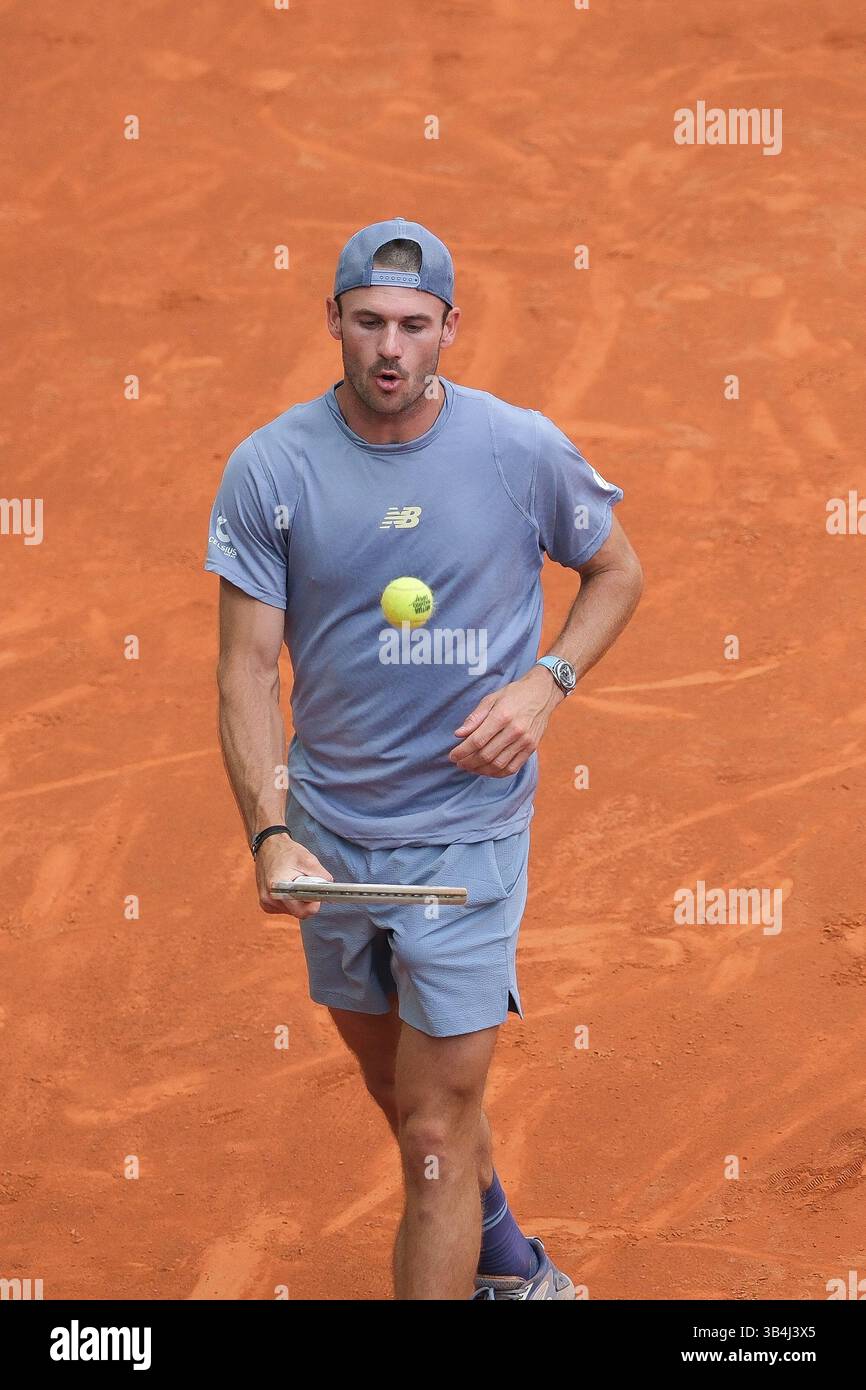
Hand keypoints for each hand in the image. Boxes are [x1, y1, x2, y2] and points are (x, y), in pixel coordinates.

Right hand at [255, 834, 333, 918]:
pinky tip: (289, 887)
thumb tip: (331, 889)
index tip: (317, 895)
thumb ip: (322, 876)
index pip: (302, 910)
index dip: (313, 904)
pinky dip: (291, 901)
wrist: (268, 846)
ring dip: (298, 900)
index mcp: (278, 888)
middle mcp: (269, 899)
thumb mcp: (308, 860)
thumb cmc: (287, 851)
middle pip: (298, 912)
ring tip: (296, 883)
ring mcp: (266, 903)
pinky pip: (285, 909)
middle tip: (306, 884)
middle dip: (306, 901)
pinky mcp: (266, 904)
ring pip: (293, 911)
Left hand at [448, 665, 563, 777]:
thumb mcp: (491, 698)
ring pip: (498, 764)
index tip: (452, 756)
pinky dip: (497, 773)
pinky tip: (487, 770)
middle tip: (459, 762)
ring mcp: (525, 741)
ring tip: (470, 767)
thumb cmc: (514, 694)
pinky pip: (512, 768)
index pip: (477, 740)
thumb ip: (475, 717)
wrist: (542, 693)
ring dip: (480, 770)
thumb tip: (458, 734)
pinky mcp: (531, 748)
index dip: (462, 751)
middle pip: (486, 755)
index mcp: (502, 716)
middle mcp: (515, 730)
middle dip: (468, 762)